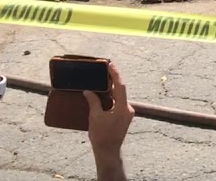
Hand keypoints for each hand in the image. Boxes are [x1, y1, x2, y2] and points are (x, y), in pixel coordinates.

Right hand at [84, 63, 133, 180]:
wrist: (108, 151)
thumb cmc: (101, 135)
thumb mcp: (95, 117)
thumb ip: (93, 102)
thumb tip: (88, 91)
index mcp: (123, 107)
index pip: (120, 86)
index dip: (115, 74)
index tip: (110, 65)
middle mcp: (128, 108)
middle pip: (120, 90)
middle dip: (112, 80)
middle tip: (105, 70)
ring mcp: (127, 113)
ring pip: (119, 97)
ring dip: (111, 89)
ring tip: (102, 80)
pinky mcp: (123, 117)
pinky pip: (118, 103)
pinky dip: (111, 98)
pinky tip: (102, 95)